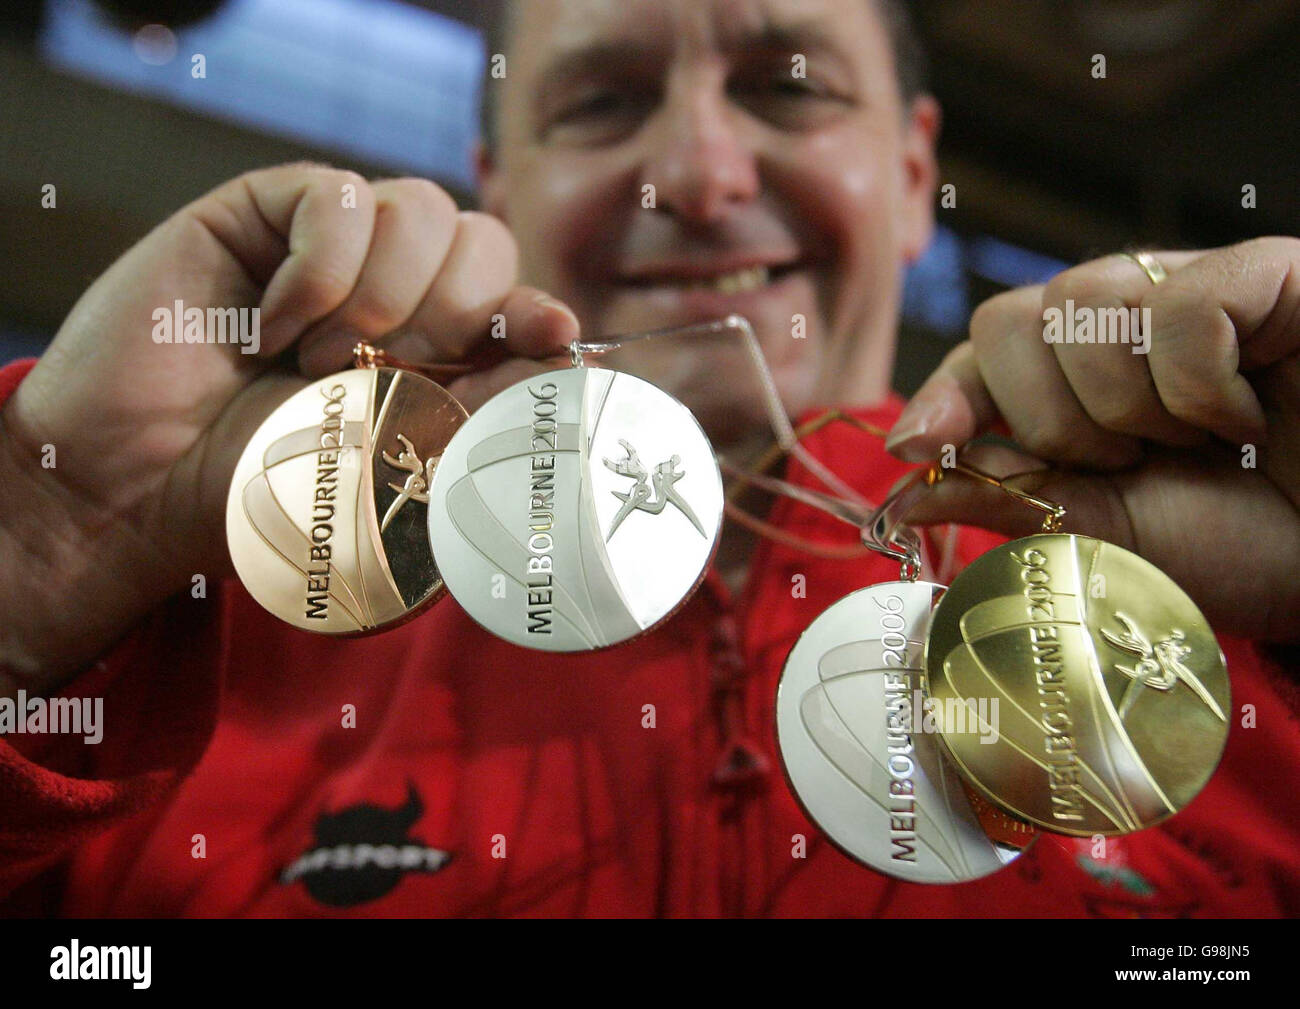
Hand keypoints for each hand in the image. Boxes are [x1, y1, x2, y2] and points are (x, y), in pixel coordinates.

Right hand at [0, 163, 577, 689]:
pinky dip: (321, 271)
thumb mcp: (393, 462)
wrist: (141, 488)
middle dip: (451, 314)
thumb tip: (564, 343)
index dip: (536, 315)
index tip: (551, 336)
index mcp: (436, 355)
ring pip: (426, 209)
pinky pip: (343, 197)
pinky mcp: (269, 212)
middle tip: (384, 374)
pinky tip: (273, 326)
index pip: (516, 304)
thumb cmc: (265, 487)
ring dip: (383, 299)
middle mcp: (396, 293)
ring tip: (317, 362)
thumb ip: (480, 404)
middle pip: (485, 243)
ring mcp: (335, 248)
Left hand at [886, 237, 1299, 641]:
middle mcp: (1122, 325)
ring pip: (1078, 303)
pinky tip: (1251, 415)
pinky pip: (1178, 310)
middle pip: (1009, 319)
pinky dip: (1202, 387)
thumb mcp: (1104, 536)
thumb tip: (901, 495)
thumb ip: (1008, 503)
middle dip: (1047, 419)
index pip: (980, 356)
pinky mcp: (1262, 275)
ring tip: (1195, 444)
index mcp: (1076, 383)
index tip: (920, 444)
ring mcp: (1189, 292)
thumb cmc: (1243, 547)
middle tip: (1122, 465)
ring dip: (1123, 408)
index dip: (944, 395)